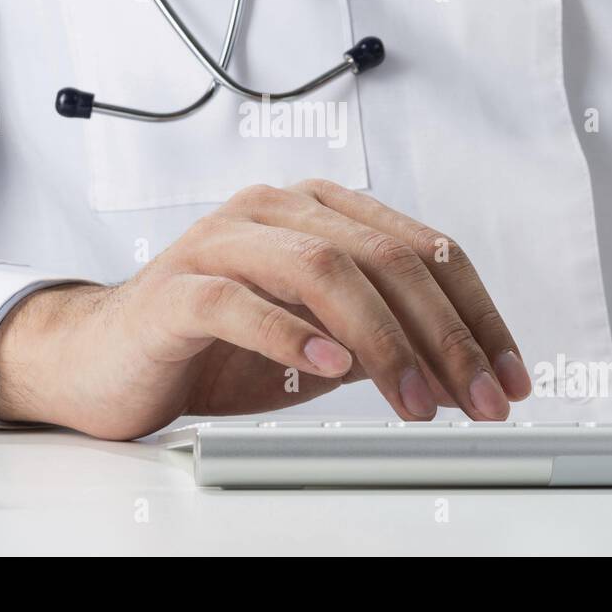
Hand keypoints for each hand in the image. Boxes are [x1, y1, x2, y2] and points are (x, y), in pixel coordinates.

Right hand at [0, 180, 531, 438]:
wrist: (105, 358)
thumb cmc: (212, 345)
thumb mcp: (315, 341)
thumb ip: (376, 336)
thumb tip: (457, 367)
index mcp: (317, 212)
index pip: (420, 248)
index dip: (475, 313)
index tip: (507, 375)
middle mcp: (275, 212)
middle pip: (383, 256)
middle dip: (444, 334)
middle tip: (475, 399)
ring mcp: (221, 242)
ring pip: (321, 269)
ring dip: (383, 340)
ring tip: (416, 399)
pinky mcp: (175, 286)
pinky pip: (237, 300)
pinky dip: (289, 334)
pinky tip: (325, 370)